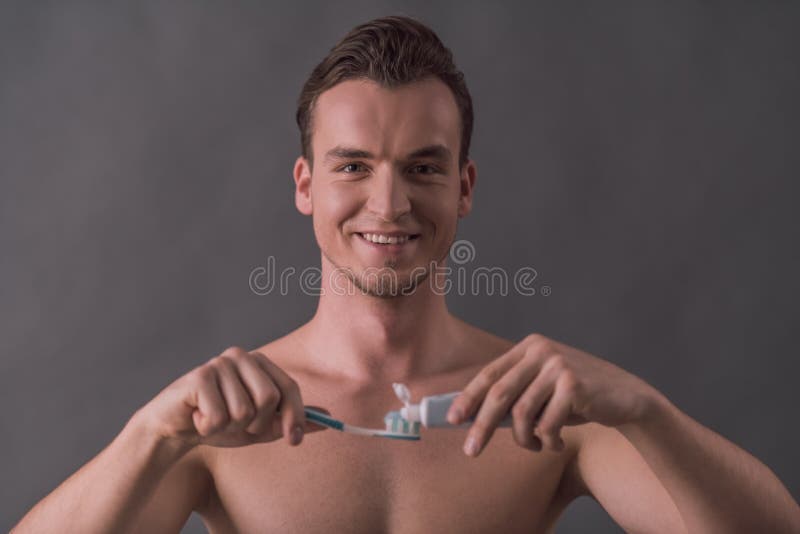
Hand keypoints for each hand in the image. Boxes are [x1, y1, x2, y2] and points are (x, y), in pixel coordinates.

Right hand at [135, 346, 327, 449]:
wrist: (175, 430)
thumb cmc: (221, 424)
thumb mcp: (262, 426)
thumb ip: (292, 420)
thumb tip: (327, 419)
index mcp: (260, 363)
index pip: (290, 387)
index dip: (294, 416)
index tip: (293, 441)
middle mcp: (241, 356)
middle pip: (270, 397)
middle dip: (256, 424)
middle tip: (238, 427)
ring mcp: (219, 364)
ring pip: (243, 410)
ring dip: (230, 427)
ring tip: (215, 419)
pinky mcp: (198, 377)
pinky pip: (219, 416)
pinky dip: (209, 427)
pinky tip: (198, 418)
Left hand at [447, 333, 661, 455]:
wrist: (627, 397)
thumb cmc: (576, 398)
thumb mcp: (542, 388)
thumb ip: (515, 394)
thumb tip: (470, 418)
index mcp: (529, 347)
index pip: (489, 374)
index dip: (468, 398)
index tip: (452, 420)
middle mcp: (541, 351)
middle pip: (499, 393)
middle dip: (481, 426)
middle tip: (470, 451)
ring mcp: (558, 366)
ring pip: (521, 413)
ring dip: (524, 439)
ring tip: (535, 445)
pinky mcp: (574, 385)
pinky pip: (546, 424)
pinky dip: (547, 442)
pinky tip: (557, 444)